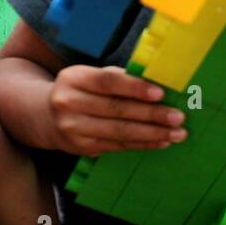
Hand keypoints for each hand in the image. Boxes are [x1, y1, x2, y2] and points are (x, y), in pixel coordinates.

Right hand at [47, 65, 186, 155]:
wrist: (47, 116)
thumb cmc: (83, 91)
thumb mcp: (92, 77)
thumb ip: (119, 78)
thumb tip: (159, 82)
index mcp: (74, 78)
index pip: (107, 82)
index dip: (134, 88)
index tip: (160, 93)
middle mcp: (68, 102)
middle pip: (117, 109)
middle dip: (152, 114)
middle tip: (178, 117)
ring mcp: (73, 127)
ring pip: (119, 131)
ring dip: (153, 133)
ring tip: (177, 133)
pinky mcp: (81, 147)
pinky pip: (118, 145)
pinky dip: (143, 144)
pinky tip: (161, 141)